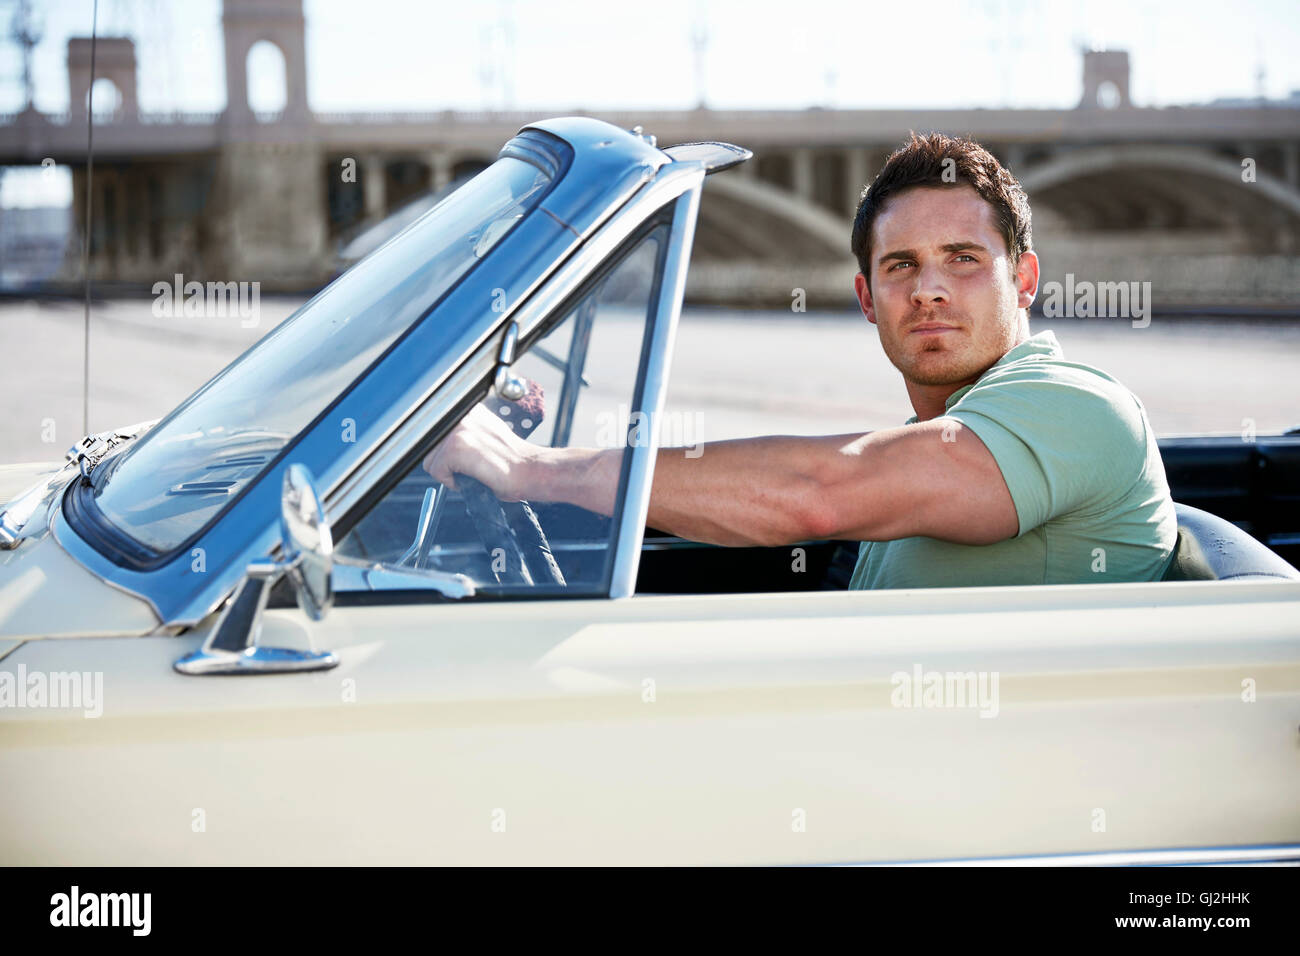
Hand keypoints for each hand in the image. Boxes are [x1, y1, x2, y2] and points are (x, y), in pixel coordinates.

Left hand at [421, 404, 535, 500]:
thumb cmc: (511, 460)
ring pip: (430, 460)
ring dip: (448, 473)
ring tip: (474, 471)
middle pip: (429, 446)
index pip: (434, 432)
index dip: (446, 451)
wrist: (529, 470)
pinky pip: (437, 472)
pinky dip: (452, 482)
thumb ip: (464, 433)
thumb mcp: (484, 435)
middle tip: (471, 467)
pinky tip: (473, 476)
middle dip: (445, 463)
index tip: (461, 458)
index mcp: (467, 408)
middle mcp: (460, 414)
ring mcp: (457, 430)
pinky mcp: (455, 447)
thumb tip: (439, 444)